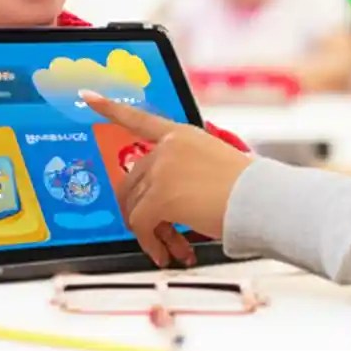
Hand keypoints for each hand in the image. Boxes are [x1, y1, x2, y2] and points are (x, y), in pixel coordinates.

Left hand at [80, 90, 253, 267]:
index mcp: (182, 135)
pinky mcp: (159, 197)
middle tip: (159, 234)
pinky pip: (141, 225)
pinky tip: (166, 253)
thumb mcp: (216, 165)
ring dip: (151, 233)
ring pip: (135, 207)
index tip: (88, 96)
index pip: (139, 118)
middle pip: (133, 181)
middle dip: (142, 212)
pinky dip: (151, 243)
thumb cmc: (250, 188)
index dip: (110, 107)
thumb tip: (167, 202)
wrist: (262, 200)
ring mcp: (161, 171)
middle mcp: (167, 148)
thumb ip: (186, 172)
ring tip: (170, 248)